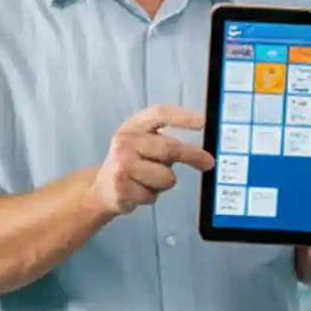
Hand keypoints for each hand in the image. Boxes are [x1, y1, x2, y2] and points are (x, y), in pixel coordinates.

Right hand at [90, 105, 215, 216]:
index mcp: (134, 126)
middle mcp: (125, 141)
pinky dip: (151, 196)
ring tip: (149, 180)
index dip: (183, 117)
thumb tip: (204, 154)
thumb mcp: (147, 145)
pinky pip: (152, 195)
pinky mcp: (120, 187)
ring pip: (165, 177)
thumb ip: (170, 144)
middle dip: (193, 156)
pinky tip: (138, 190)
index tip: (204, 122)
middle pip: (168, 148)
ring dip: (165, 183)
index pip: (160, 114)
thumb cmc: (133, 164)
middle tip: (208, 162)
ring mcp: (121, 164)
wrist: (102, 187)